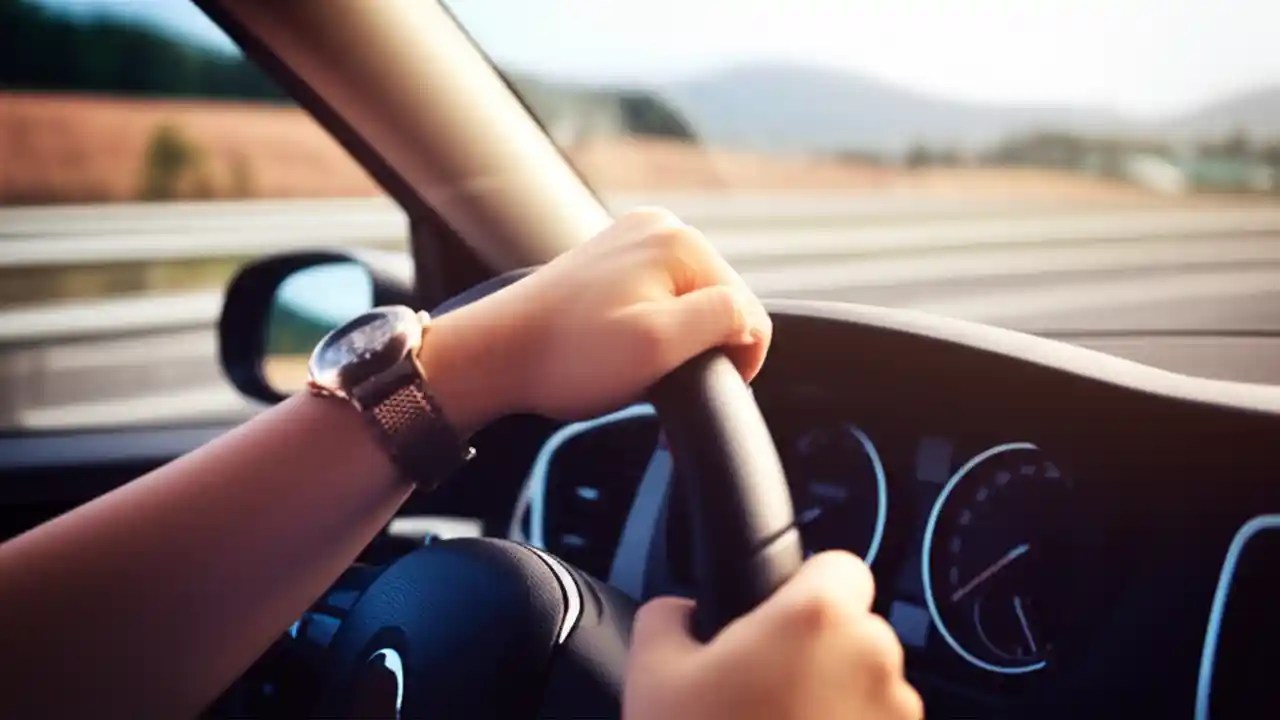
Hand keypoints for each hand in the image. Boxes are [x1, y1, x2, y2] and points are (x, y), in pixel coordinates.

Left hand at [419, 208, 771, 433]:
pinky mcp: (610, 262)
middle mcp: (661, 228)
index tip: (693, 390)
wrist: (494, 354)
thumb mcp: (661, 344)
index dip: (734, 363)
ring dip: (673, 346)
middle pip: (718, 306)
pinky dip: (649, 333)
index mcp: (681, 242)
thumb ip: (724, 320)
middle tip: (657, 384)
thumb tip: (751, 318)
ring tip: (632, 371)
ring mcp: (632, 241)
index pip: (748, 311)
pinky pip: (656, 301)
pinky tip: (618, 354)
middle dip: (699, 352)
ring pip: (687, 307)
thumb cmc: (571, 357)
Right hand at [624, 552, 923, 719]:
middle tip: (759, 688)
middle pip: (852, 628)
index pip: (839, 564)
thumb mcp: (652, 675)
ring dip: (833, 698)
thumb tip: (681, 612)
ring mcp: (896, 717)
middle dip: (814, 651)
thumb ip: (668, 617)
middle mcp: (872, 659)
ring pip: (867, 684)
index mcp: (816, 619)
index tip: (778, 614)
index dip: (805, 585)